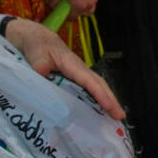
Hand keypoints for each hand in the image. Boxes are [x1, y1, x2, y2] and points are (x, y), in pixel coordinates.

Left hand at [5, 18, 123, 118]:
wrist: (38, 40)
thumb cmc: (39, 47)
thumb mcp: (37, 54)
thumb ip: (40, 65)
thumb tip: (43, 76)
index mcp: (73, 65)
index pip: (90, 82)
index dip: (100, 95)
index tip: (109, 107)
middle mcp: (80, 70)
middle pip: (100, 85)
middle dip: (111, 100)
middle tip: (120, 117)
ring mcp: (79, 75)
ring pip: (98, 87)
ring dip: (108, 101)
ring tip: (116, 117)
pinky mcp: (75, 80)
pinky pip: (90, 90)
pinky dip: (98, 100)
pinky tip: (99, 112)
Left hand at [49, 0, 97, 17]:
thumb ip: (53, 3)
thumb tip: (52, 8)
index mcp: (77, 6)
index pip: (72, 18)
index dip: (66, 16)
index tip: (64, 12)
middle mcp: (87, 5)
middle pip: (81, 15)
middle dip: (75, 13)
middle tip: (70, 7)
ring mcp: (92, 1)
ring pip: (88, 11)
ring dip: (83, 10)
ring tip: (77, 3)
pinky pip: (92, 5)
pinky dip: (87, 4)